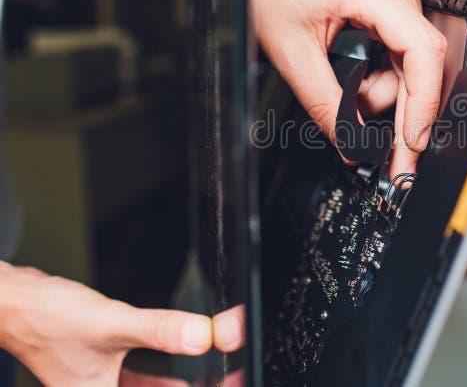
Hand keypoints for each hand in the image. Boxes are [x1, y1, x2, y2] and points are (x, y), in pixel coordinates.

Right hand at [0, 262, 211, 385]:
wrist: (14, 301)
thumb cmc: (47, 318)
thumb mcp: (113, 324)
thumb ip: (159, 331)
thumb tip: (203, 336)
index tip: (230, 383)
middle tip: (226, 380)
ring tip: (213, 381)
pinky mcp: (100, 372)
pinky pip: (137, 383)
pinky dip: (159, 380)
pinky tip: (179, 376)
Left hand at [248, 0, 446, 176]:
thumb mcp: (294, 57)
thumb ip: (325, 104)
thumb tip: (351, 143)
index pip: (421, 48)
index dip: (423, 99)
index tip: (413, 138)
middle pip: (420, 63)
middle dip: (401, 109)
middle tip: (386, 148)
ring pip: (413, 65)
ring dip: (384, 92)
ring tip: (349, 94)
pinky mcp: (398, 4)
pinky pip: (405, 55)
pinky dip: (384, 78)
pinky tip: (359, 80)